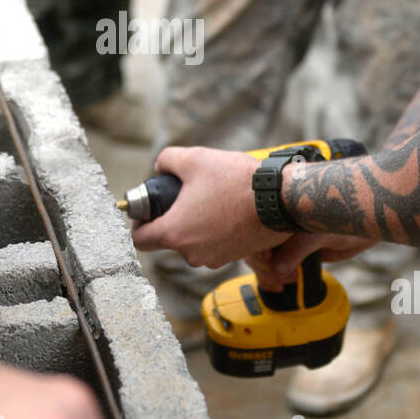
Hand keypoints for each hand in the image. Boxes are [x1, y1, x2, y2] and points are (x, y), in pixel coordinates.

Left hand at [132, 145, 288, 268]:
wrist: (280, 200)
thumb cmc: (235, 181)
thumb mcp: (194, 158)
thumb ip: (167, 161)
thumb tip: (161, 167)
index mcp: (174, 233)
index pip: (139, 240)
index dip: (139, 223)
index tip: (148, 211)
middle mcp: (191, 254)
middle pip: (168, 240)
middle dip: (172, 220)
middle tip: (184, 198)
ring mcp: (214, 259)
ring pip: (193, 243)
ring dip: (196, 226)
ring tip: (211, 200)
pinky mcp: (234, 257)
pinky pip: (215, 245)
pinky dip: (216, 231)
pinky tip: (228, 210)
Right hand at [251, 233, 378, 290]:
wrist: (361, 230)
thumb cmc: (343, 221)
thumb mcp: (317, 235)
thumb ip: (296, 249)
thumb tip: (276, 267)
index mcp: (280, 210)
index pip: (254, 231)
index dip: (258, 251)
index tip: (269, 265)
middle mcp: (277, 223)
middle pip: (254, 247)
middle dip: (263, 267)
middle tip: (280, 280)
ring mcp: (282, 238)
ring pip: (262, 259)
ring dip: (268, 275)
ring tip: (283, 283)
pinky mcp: (291, 251)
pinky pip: (274, 266)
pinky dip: (273, 278)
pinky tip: (280, 286)